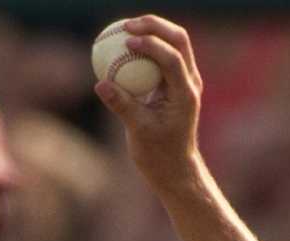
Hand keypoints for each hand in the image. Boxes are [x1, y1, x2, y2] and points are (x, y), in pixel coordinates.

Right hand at [93, 15, 204, 187]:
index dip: (151, 45)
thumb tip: (100, 83)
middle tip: (126, 25)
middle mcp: (189, 82)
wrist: (174, 167)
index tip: (126, 42)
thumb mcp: (138, 131)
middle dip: (153, 26)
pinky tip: (122, 44)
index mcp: (185, 94)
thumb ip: (121, 105)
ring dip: (150, 30)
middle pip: (178, 39)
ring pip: (172, 42)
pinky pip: (159, 54)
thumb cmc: (158, 154)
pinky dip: (144, 46)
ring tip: (123, 29)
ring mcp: (183, 79)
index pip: (172, 59)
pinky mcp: (172, 81)